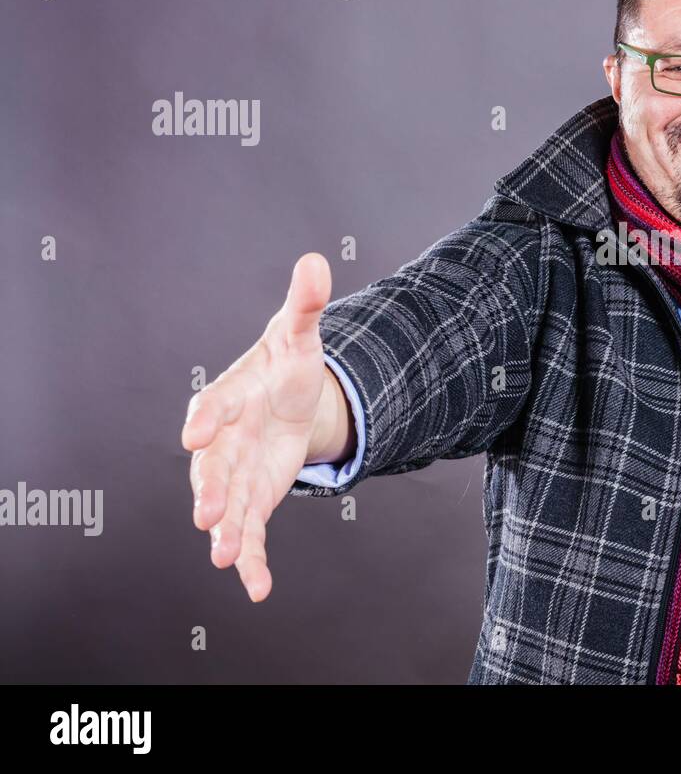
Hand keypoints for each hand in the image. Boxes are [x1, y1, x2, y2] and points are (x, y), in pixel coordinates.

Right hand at [182, 252, 333, 601]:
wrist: (295, 400)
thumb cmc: (287, 365)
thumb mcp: (301, 335)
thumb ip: (306, 305)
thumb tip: (315, 261)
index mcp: (231, 397)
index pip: (213, 406)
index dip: (205, 419)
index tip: (195, 434)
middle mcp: (225, 442)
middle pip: (211, 466)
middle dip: (209, 488)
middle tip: (206, 511)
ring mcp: (237, 474)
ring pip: (226, 506)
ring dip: (226, 530)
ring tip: (225, 557)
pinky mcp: (254, 499)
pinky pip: (250, 532)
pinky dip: (253, 560)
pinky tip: (258, 588)